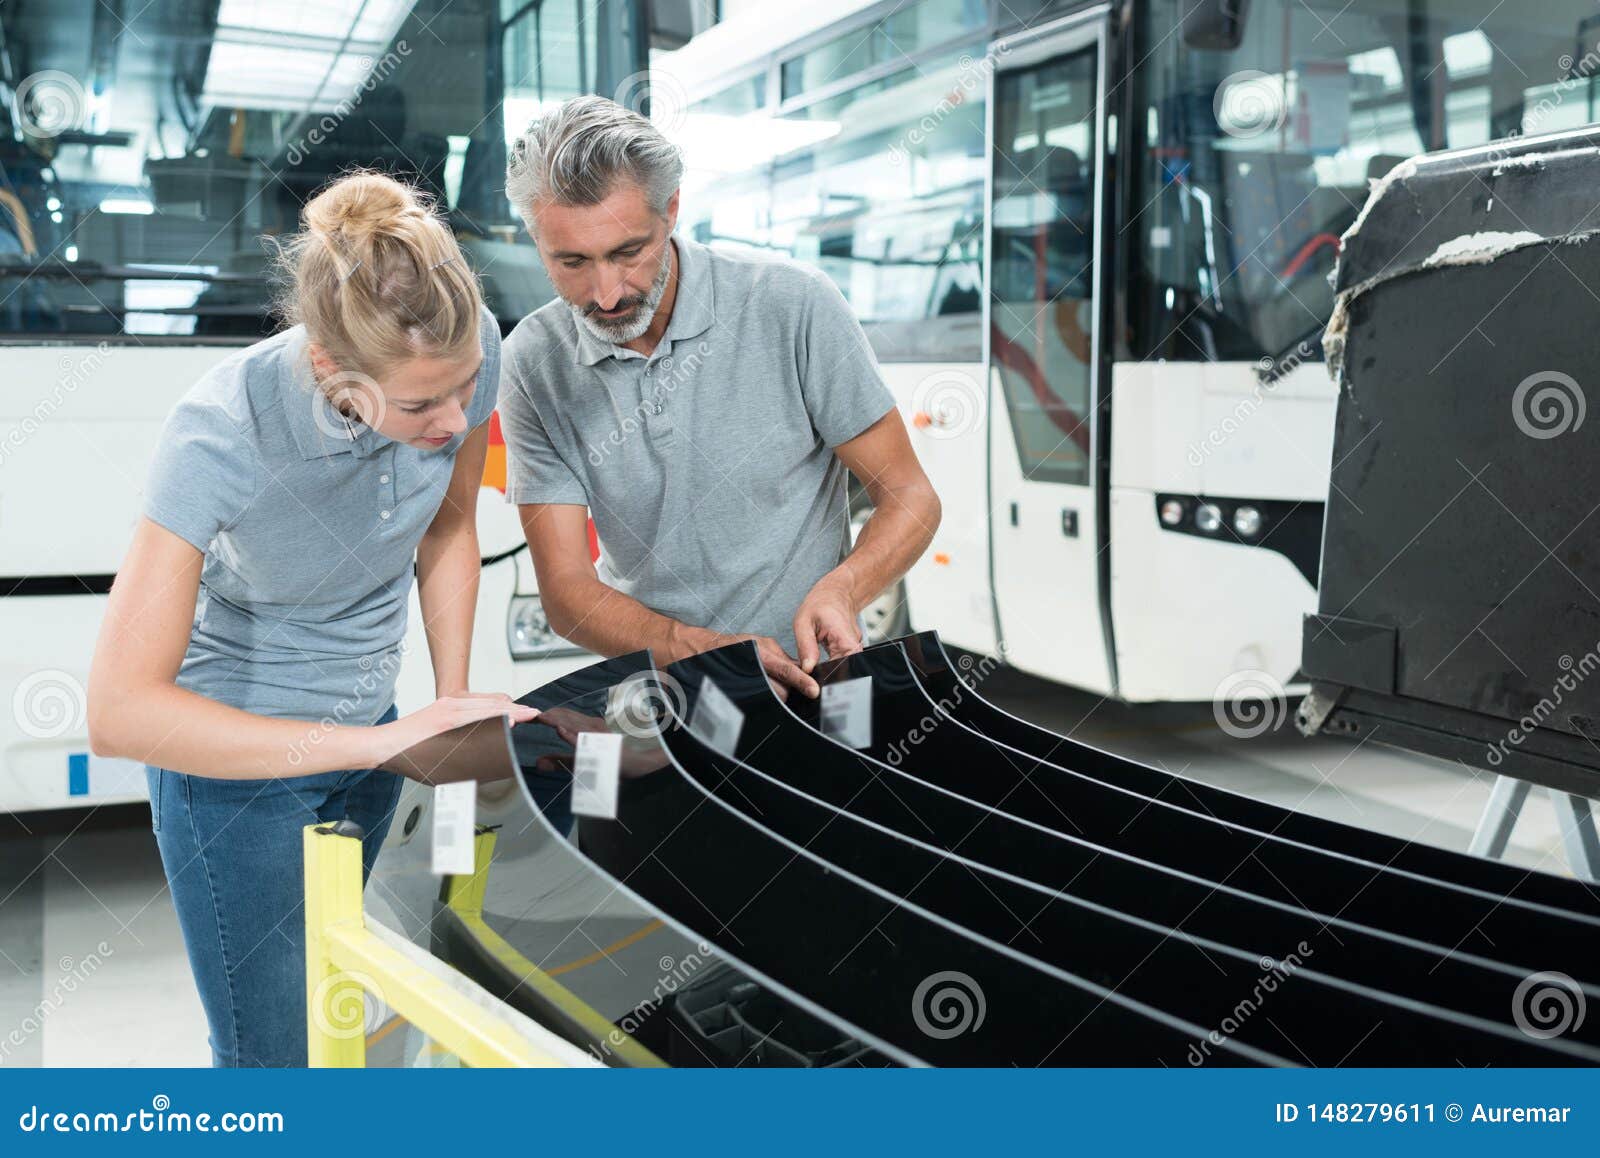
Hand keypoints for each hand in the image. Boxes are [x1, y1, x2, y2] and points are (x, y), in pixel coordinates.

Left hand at [375, 693, 538, 763]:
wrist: (385, 744)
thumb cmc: (409, 757)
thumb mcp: (442, 767)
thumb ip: (469, 764)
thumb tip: (492, 767)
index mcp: (452, 720)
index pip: (492, 712)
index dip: (514, 714)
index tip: (530, 716)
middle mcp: (452, 705)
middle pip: (494, 702)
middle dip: (516, 709)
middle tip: (533, 715)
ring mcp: (449, 701)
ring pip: (487, 698)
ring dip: (506, 705)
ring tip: (521, 713)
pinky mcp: (446, 702)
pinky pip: (477, 698)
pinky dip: (493, 703)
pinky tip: (500, 710)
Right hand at [700, 631, 819, 698]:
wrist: (702, 652)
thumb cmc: (735, 646)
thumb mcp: (761, 644)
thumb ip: (781, 657)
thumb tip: (801, 668)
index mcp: (761, 654)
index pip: (786, 669)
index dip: (801, 681)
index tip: (814, 691)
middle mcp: (754, 669)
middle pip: (782, 691)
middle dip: (786, 690)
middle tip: (781, 683)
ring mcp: (746, 684)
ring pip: (773, 699)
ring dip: (775, 695)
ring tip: (766, 684)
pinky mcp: (739, 695)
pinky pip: (761, 701)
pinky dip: (766, 698)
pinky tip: (762, 691)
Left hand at [793, 575, 861, 672]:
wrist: (835, 594)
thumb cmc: (819, 604)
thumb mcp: (803, 623)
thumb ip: (806, 647)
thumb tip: (808, 669)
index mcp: (843, 638)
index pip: (842, 668)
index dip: (829, 678)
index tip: (816, 679)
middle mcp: (854, 645)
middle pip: (845, 672)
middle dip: (829, 678)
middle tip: (813, 673)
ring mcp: (855, 649)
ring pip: (845, 670)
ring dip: (831, 673)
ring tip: (818, 667)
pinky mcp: (851, 651)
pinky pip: (844, 664)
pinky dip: (833, 667)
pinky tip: (824, 663)